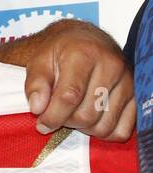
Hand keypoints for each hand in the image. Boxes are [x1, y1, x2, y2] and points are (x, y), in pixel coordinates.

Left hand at [24, 20, 132, 140]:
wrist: (87, 40)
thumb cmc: (61, 52)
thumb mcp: (40, 61)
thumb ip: (35, 85)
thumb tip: (38, 108)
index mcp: (84, 54)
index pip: (69, 96)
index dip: (53, 116)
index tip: (42, 124)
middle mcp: (111, 66)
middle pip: (86, 115)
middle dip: (66, 121)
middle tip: (58, 114)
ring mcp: (128, 81)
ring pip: (103, 125)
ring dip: (84, 128)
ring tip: (74, 113)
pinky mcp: (137, 95)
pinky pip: (122, 129)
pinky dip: (104, 131)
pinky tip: (93, 119)